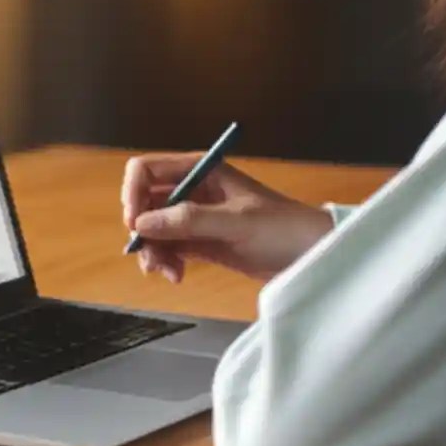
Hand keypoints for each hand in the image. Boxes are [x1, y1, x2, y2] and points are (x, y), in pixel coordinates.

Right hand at [121, 153, 333, 282]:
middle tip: (150, 256)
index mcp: (200, 170)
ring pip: (152, 228)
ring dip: (152, 251)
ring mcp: (194, 216)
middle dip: (142, 229)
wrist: (311, 255)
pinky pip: (167, 248)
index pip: (147, 170)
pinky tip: (176, 275)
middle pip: (144, 202)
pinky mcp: (198, 241)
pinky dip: (165, 261)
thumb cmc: (282, 229)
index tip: (135, 225)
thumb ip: (188, 220)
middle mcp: (192, 189)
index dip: (133, 194)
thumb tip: (142, 225)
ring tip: (167, 272)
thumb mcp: (235, 222)